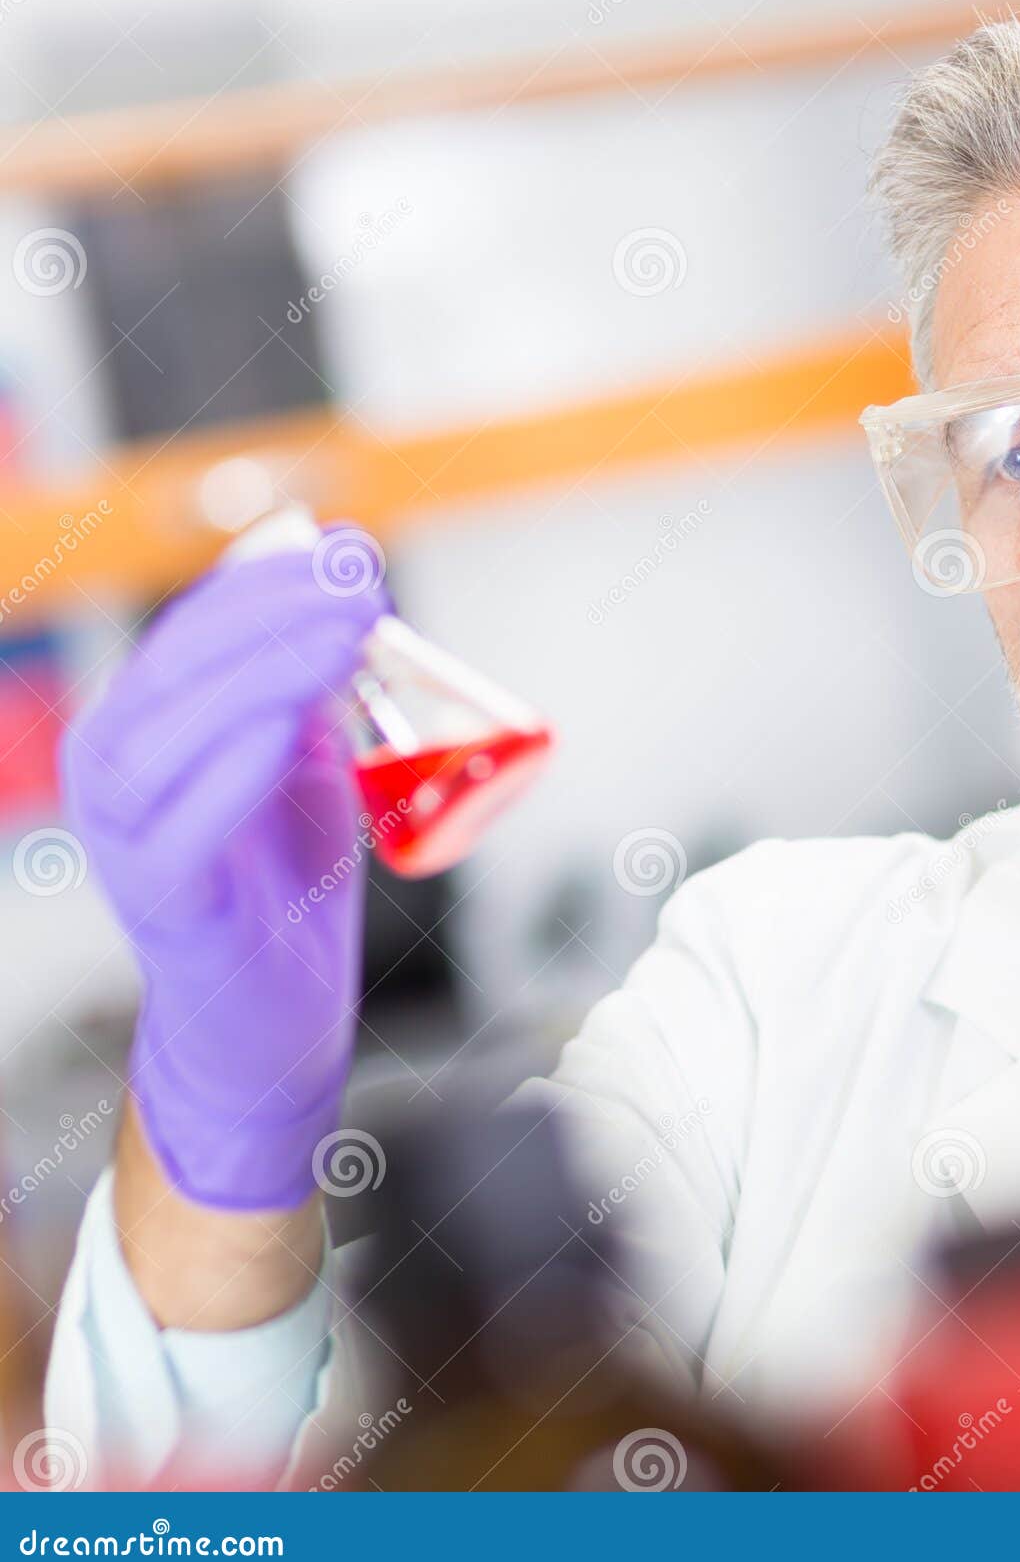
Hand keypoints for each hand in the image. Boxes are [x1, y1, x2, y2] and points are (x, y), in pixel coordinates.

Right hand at [61, 548, 390, 1210]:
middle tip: (361, 586)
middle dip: (272, 614)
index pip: (196, 629)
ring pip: (166, 736)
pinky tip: (283, 729)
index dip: (272, 583)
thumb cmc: (286, 874)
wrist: (274, 1008)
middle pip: (178, 667)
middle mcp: (115, 769)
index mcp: (147, 722)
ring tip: (341, 636)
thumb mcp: (303, 753)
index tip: (354, 552)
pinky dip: (230, 772)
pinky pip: (178, 830)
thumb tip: (345, 570)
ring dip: (258, 675)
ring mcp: (124, 838)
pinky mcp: (159, 903)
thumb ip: (307, 676)